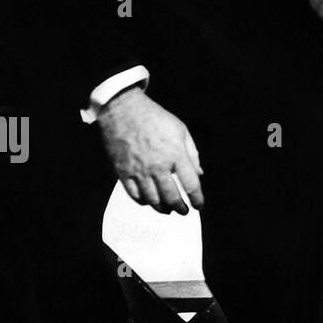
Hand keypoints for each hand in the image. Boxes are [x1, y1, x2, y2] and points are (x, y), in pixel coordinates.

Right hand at [98, 86, 203, 214]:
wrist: (124, 111)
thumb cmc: (155, 118)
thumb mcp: (181, 130)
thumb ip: (192, 153)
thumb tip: (199, 173)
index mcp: (176, 154)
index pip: (191, 184)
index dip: (197, 198)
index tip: (199, 205)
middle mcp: (158, 166)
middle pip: (171, 197)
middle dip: (180, 208)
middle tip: (183, 211)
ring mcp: (139, 171)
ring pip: (152, 200)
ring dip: (162, 208)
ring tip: (168, 209)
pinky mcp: (123, 172)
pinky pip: (134, 195)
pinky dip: (144, 201)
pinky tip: (150, 201)